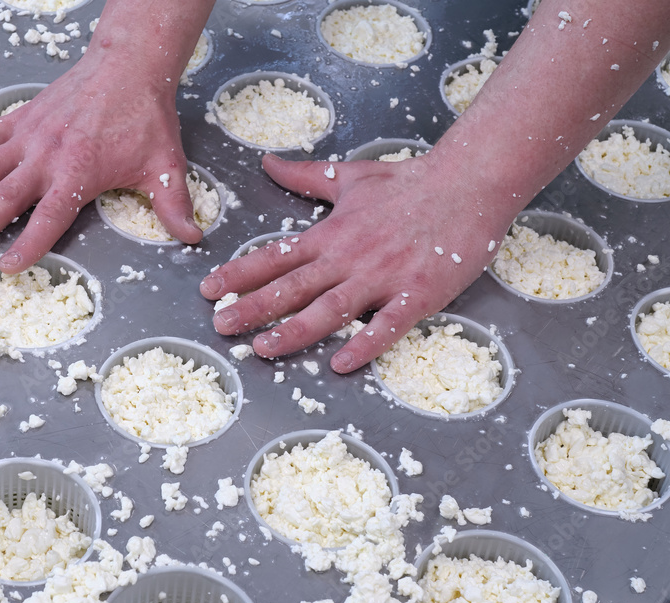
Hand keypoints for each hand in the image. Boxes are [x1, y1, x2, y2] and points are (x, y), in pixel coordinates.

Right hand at [0, 55, 201, 272]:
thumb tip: (193, 238)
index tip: (7, 268)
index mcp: (78, 173)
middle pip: (3, 199)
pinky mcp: (19, 119)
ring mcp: (27, 136)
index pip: (49, 218)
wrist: (128, 64)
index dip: (28, 245)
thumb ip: (174, 207)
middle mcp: (45, 156)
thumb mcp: (165, 165)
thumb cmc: (145, 116)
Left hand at [199, 152, 516, 373]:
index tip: (208, 289)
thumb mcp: (349, 177)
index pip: (275, 256)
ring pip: (330, 310)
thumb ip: (305, 176)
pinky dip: (364, 344)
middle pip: (292, 287)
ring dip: (294, 331)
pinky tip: (341, 364)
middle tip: (220, 326)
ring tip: (263, 349)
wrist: (469, 182)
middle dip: (252, 307)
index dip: (239, 273)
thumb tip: (267, 163)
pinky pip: (387, 325)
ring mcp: (382, 277)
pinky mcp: (417, 294)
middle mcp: (349, 257)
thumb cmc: (409, 182)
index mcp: (331, 234)